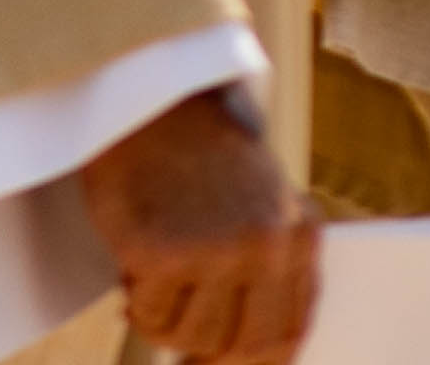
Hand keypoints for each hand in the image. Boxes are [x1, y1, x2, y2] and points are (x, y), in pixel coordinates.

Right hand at [79, 86, 313, 364]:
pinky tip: (132, 278)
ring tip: (151, 298)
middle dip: (209, 357)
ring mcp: (213, 249)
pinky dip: (138, 307)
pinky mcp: (159, 249)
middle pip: (242, 345)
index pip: (288, 329)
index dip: (258, 362)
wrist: (145, 92)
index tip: (227, 364)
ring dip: (168, 328)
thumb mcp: (258, 198)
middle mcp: (265, 246)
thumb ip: (268, 258)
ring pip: (193, 335)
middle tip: (186, 356)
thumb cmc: (195, 149)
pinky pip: (150, 313)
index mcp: (298, 234)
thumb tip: (251, 344)